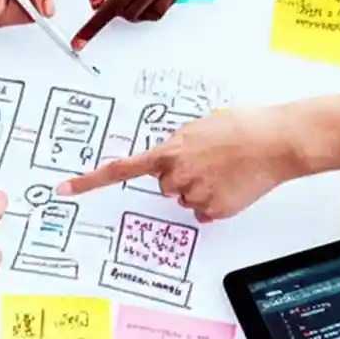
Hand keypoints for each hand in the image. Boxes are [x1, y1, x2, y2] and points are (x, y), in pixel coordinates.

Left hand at [56, 107, 304, 219]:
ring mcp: (194, 195)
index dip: (90, 181)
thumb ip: (179, 146)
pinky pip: (206, 211)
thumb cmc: (243, 127)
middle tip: (208, 161)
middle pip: (164, 186)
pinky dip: (217, 201)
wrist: (276, 141)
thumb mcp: (200, 128)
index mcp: (169, 151)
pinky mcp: (213, 210)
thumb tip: (173, 166)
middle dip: (180, 176)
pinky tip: (234, 184)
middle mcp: (176, 175)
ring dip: (201, 188)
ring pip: (186, 199)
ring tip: (226, 169)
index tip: (64, 190)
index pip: (121, 169)